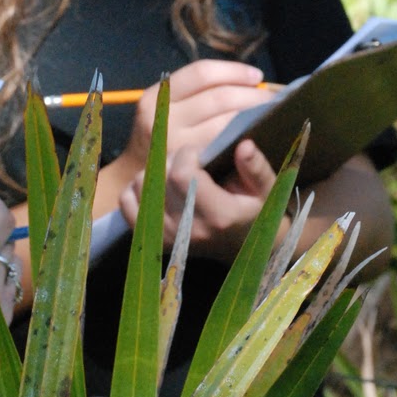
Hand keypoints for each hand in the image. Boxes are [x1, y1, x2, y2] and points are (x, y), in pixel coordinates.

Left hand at [119, 137, 276, 262]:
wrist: (248, 250)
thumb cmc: (259, 214)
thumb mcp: (268, 191)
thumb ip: (256, 168)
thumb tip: (243, 145)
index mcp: (218, 216)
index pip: (183, 175)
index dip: (188, 154)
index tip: (200, 152)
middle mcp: (189, 231)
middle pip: (160, 179)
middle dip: (171, 159)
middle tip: (189, 161)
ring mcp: (169, 238)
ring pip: (142, 188)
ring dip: (154, 171)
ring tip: (176, 173)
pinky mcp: (155, 241)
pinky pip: (128, 205)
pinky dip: (136, 189)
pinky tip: (158, 186)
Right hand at [120, 58, 267, 175]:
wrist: (133, 177)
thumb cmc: (159, 135)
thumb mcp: (162, 107)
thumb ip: (193, 93)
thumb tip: (248, 80)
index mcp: (156, 97)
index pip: (202, 73)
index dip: (234, 71)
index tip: (256, 76)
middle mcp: (162, 120)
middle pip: (219, 97)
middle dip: (251, 95)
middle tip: (272, 98)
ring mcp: (176, 146)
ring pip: (227, 123)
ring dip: (253, 116)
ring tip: (269, 115)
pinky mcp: (190, 167)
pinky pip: (226, 147)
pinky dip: (245, 138)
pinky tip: (256, 135)